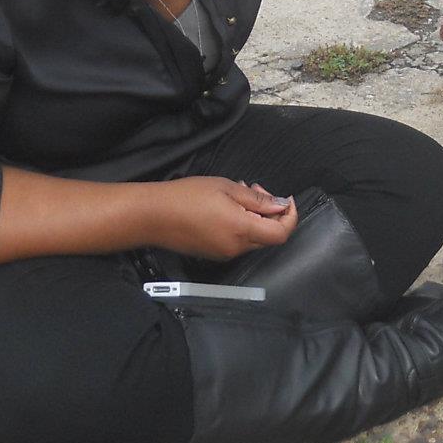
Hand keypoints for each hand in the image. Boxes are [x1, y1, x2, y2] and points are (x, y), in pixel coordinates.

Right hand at [152, 177, 298, 259]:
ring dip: (255, 217)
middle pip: (269, 236)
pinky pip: (238, 241)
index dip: (290, 217)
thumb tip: (280, 206)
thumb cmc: (185, 197)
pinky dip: (242, 225)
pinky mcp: (214, 254)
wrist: (152, 215)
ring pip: (254, 238)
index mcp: (242, 230)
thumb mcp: (227, 188)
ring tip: (238, 194)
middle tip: (256, 189)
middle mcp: (236, 248)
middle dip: (271, 213)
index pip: (281, 233)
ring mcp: (224, 254)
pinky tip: (227, 208)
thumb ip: (258, 199)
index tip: (286, 200)